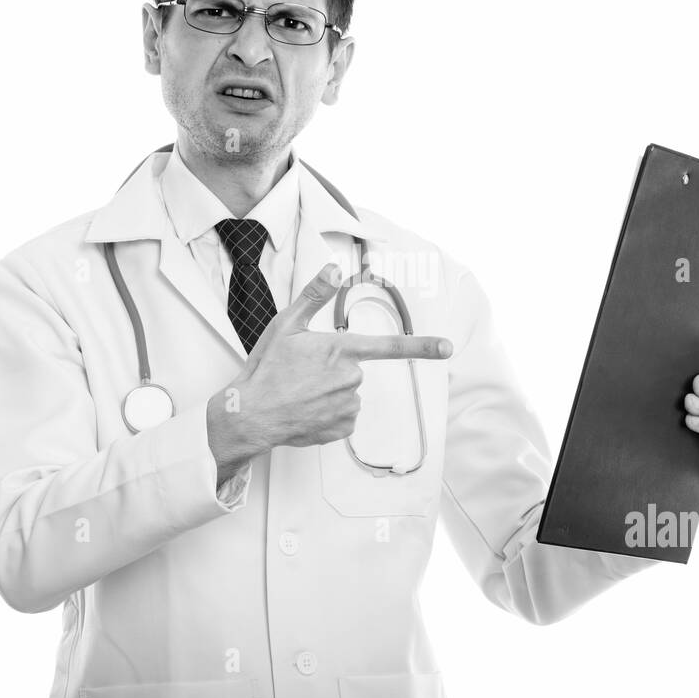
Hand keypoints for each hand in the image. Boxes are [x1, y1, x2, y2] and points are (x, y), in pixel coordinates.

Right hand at [207, 264, 452, 472]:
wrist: (250, 414)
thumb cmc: (267, 368)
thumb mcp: (286, 325)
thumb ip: (314, 295)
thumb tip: (334, 269)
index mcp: (341, 349)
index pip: (390, 346)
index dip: (422, 346)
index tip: (447, 348)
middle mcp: (351, 377)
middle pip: (354, 369)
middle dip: (334, 370)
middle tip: (302, 374)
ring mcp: (348, 405)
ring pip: (349, 393)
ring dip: (331, 393)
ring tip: (301, 394)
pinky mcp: (343, 429)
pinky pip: (344, 416)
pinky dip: (328, 414)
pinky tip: (306, 410)